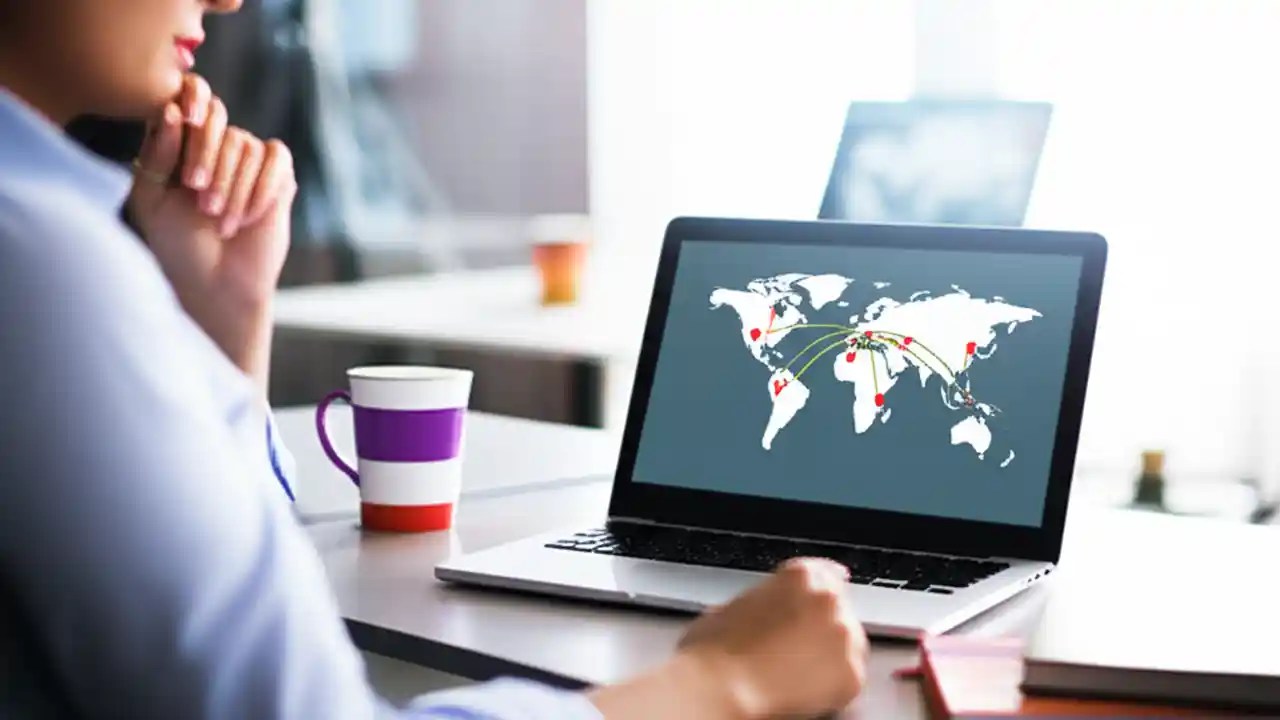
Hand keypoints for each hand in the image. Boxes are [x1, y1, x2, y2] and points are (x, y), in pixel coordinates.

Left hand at [127, 74, 295, 395]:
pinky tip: (250, 217)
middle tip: (202, 204)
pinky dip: (262, 187)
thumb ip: (157, 154)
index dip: (192, 124)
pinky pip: (276, 159)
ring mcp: (250, 160)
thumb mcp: (151, 198)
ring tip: (222, 222)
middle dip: (211, 163)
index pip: (188, 107)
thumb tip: (174, 111)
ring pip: (247, 145)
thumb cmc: (178, 244)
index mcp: (181, 145)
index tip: (186, 168)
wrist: (217, 282)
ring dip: (234, 187)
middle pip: (220, 125)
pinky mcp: (279, 177)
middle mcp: (216, 146)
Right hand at [590, 558, 867, 718]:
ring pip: (848, 644)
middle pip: (839, 609)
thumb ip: (765, 601)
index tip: (823, 600)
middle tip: (793, 647)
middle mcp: (829, 601)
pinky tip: (803, 689)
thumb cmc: (713, 652)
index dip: (823, 589)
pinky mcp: (852, 674)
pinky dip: (832, 685)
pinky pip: (849, 677)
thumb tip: (768, 610)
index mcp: (801, 576)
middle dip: (822, 626)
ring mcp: (845, 637)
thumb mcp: (733, 606)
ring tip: (794, 672)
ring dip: (830, 654)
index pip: (828, 572)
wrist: (719, 689)